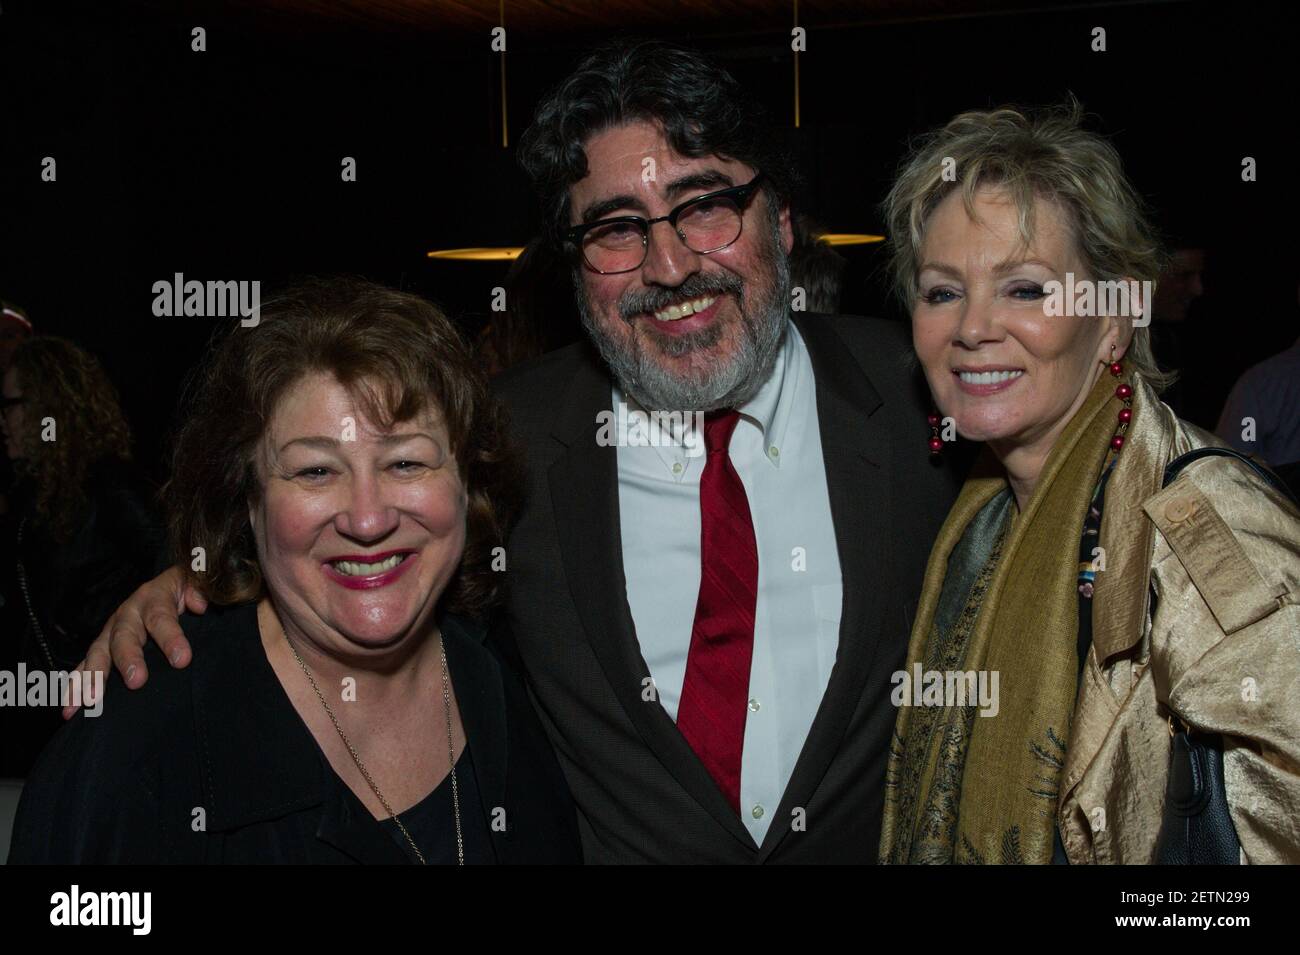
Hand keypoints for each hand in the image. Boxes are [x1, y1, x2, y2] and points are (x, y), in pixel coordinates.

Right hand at [61, 566, 207, 718]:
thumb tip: (199, 604)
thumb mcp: (194, 582)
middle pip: (124, 636)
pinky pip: (83, 668)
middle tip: (136, 681)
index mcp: (153, 598)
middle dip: (128, 659)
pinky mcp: (101, 649)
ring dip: (92, 677)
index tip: (182, 660)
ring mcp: (110, 633)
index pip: (161, 617)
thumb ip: (198, 590)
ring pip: (97, 653)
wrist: (163, 588)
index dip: (171, 638)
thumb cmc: (182, 590)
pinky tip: (70, 709)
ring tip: (90, 700)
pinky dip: (75, 687)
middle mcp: (127, 615)